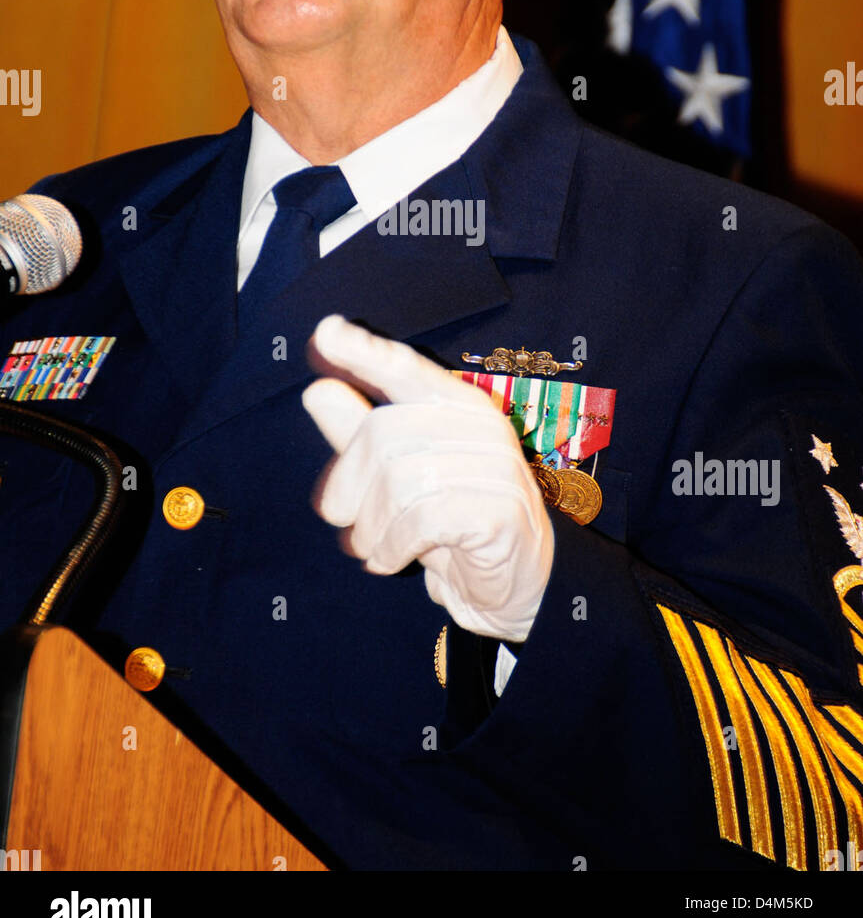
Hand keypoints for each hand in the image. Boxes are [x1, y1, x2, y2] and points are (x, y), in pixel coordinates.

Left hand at [302, 315, 553, 641]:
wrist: (512, 586)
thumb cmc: (450, 524)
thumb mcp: (398, 479)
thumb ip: (359, 435)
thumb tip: (315, 390)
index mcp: (456, 406)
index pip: (404, 368)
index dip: (365, 352)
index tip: (326, 331)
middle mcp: (480, 426)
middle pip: (382, 434)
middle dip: (348, 485)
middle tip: (343, 520)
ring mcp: (496, 467)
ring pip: (398, 482)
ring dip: (369, 527)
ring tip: (371, 546)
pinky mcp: (500, 512)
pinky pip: (420, 520)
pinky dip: (390, 547)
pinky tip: (389, 560)